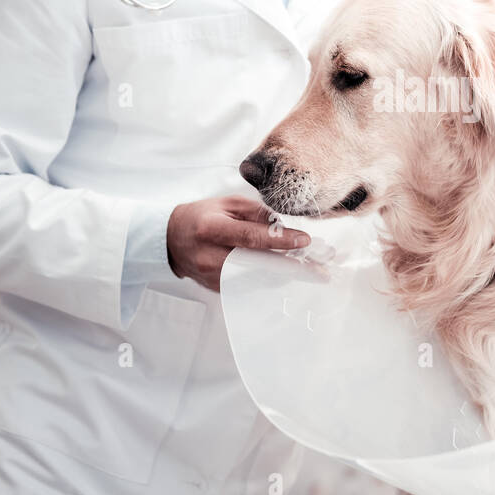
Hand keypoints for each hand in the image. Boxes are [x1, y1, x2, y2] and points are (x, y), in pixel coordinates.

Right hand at [166, 195, 310, 292]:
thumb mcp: (228, 204)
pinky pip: (250, 286)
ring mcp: (212, 278)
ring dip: (286, 276)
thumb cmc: (203, 217)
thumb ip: (257, 214)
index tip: (306, 240)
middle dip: (293, 267)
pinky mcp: (217, 290)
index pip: (251, 237)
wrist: (172, 240)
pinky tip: (288, 275)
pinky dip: (271, 280)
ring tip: (313, 272)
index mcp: (212, 229)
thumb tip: (284, 228)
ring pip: (257, 280)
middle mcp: (210, 257)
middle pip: (258, 266)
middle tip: (322, 270)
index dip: (280, 240)